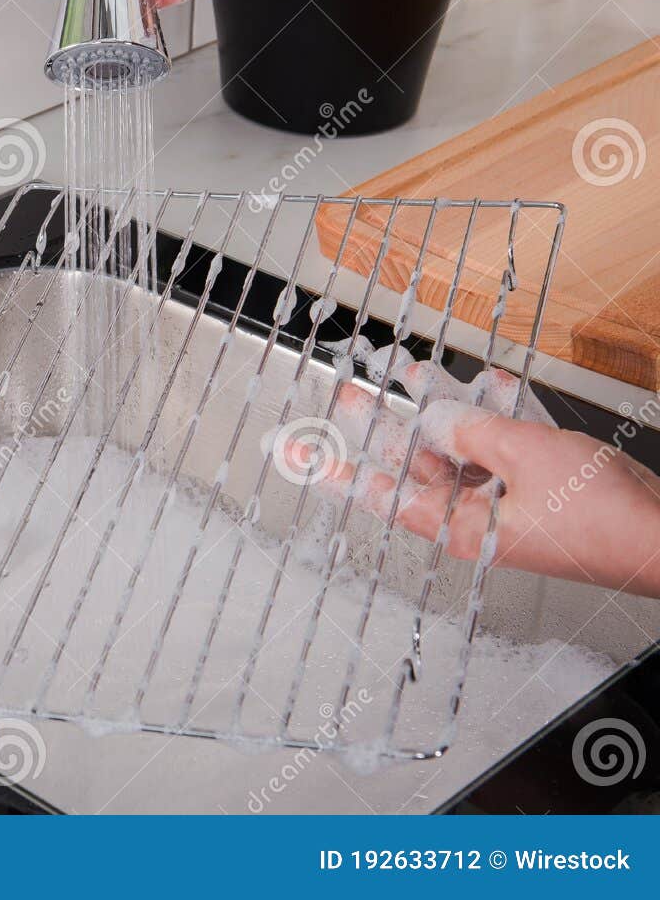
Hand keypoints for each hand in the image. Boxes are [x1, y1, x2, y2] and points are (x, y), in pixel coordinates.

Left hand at [285, 352, 659, 599]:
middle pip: (415, 464)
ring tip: (408, 372)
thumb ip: (470, 430)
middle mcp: (477, 518)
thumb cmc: (606, 519)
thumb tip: (434, 418)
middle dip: (383, 423)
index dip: (333, 470)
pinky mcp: (541, 488)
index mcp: (461, 526)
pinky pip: (502, 448)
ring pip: (459, 449)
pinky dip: (493, 416)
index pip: (379, 494)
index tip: (292, 454)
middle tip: (348, 392)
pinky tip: (486, 382)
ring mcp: (509, 503)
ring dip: (440, 408)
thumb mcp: (524, 455)